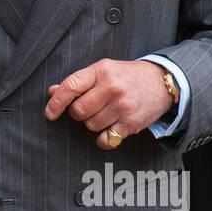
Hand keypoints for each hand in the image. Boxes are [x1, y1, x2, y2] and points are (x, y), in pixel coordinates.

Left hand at [45, 59, 174, 149]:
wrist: (162, 82)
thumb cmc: (127, 76)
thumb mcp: (103, 70)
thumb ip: (78, 81)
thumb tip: (52, 92)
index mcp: (101, 71)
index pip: (71, 87)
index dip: (56, 102)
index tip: (50, 113)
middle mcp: (112, 88)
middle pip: (78, 111)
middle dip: (79, 113)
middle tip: (90, 107)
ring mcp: (122, 106)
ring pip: (90, 126)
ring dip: (92, 123)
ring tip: (106, 113)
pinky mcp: (131, 123)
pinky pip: (105, 140)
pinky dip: (103, 138)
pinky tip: (109, 128)